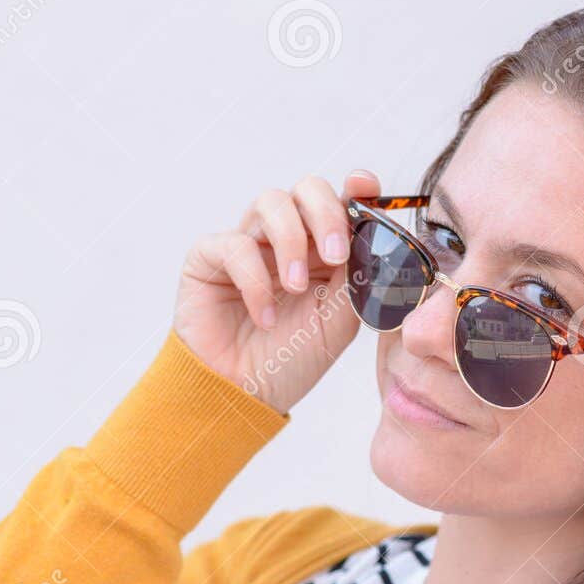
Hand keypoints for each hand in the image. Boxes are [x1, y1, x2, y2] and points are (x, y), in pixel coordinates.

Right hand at [174, 170, 378, 413]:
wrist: (245, 395)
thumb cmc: (291, 360)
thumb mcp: (339, 320)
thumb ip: (357, 276)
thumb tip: (374, 237)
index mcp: (323, 250)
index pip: (341, 202)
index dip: (356, 188)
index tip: (365, 188)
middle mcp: (285, 239)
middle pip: (307, 189)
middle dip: (326, 214)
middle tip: (335, 256)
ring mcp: (248, 243)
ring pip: (271, 202)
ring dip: (291, 241)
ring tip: (297, 287)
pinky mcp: (209, 257)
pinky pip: (234, 244)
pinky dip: (255, 280)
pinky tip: (264, 316)